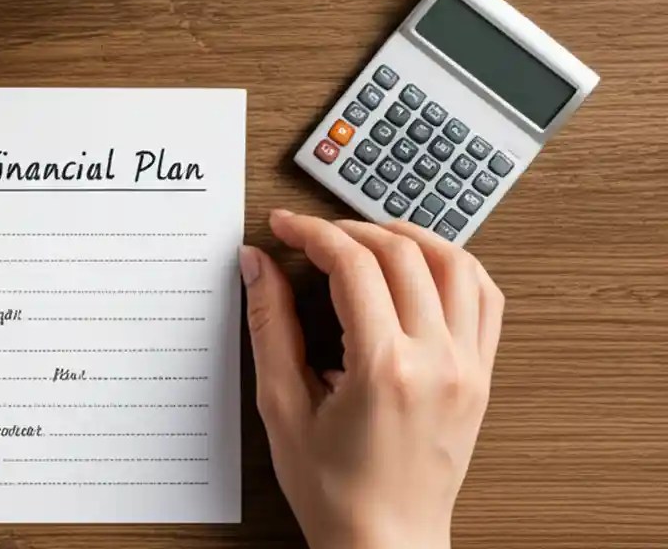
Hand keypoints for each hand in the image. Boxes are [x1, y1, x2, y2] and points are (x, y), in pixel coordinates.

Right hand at [243, 211, 503, 548]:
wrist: (386, 542)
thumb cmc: (334, 491)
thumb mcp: (283, 407)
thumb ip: (269, 327)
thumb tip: (257, 266)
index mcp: (384, 369)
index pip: (353, 264)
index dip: (312, 232)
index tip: (285, 227)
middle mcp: (436, 361)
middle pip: (401, 253)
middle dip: (350, 228)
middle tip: (313, 233)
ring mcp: (467, 367)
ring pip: (456, 262)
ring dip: (409, 236)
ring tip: (368, 237)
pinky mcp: (480, 376)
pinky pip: (486, 298)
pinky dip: (456, 266)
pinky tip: (422, 267)